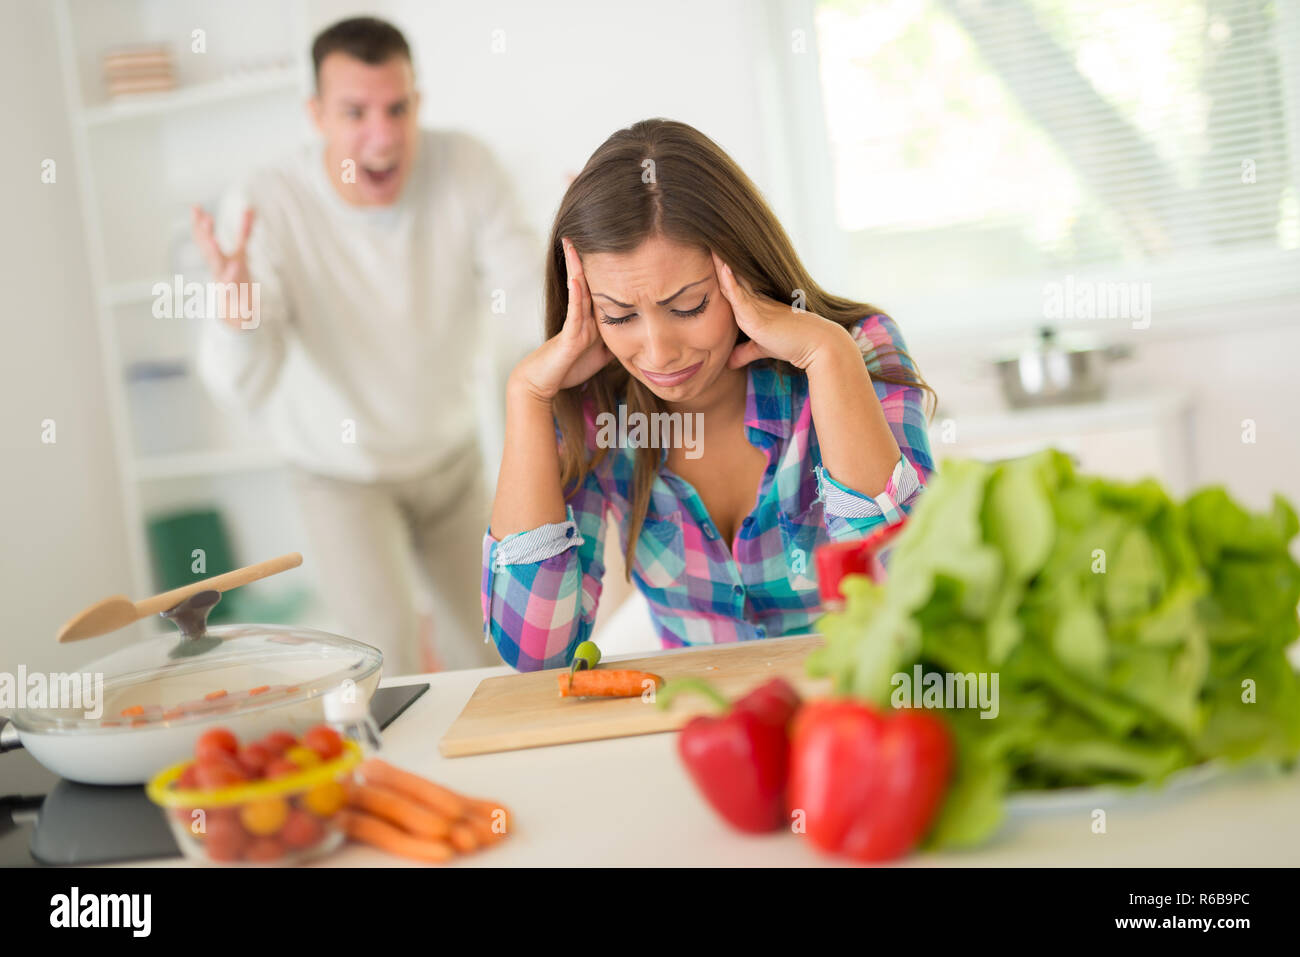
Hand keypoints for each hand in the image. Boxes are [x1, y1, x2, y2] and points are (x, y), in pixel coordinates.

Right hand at [191, 205, 254, 329]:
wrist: (237, 314)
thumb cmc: (237, 280)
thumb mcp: (241, 253)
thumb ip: (244, 231)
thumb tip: (250, 207)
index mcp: (217, 258)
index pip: (204, 239)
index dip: (199, 223)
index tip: (196, 206)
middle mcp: (218, 268)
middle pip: (208, 250)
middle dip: (205, 234)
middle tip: (205, 218)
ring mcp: (225, 282)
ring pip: (217, 267)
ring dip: (214, 254)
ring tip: (213, 240)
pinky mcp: (234, 296)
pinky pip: (232, 287)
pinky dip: (232, 278)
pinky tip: (236, 265)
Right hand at [509, 237, 613, 402]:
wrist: (543, 383)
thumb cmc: (569, 369)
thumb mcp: (600, 355)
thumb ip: (613, 342)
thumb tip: (635, 336)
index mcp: (590, 319)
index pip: (600, 289)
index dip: (605, 269)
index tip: (612, 248)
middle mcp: (581, 317)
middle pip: (587, 282)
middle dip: (586, 258)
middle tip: (588, 232)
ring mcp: (574, 324)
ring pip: (578, 291)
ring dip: (577, 267)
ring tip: (574, 245)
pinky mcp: (568, 336)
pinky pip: (574, 313)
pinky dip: (576, 295)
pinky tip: (576, 278)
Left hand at [712, 251, 850, 370]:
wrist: (816, 346)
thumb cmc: (791, 344)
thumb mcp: (761, 347)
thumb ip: (744, 351)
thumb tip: (729, 362)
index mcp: (754, 304)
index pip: (730, 285)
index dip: (718, 272)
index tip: (704, 256)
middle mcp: (754, 300)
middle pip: (729, 277)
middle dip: (715, 260)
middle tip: (700, 238)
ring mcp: (756, 306)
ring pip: (732, 281)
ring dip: (718, 263)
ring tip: (705, 242)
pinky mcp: (758, 316)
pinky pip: (740, 296)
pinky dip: (729, 282)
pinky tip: (721, 267)